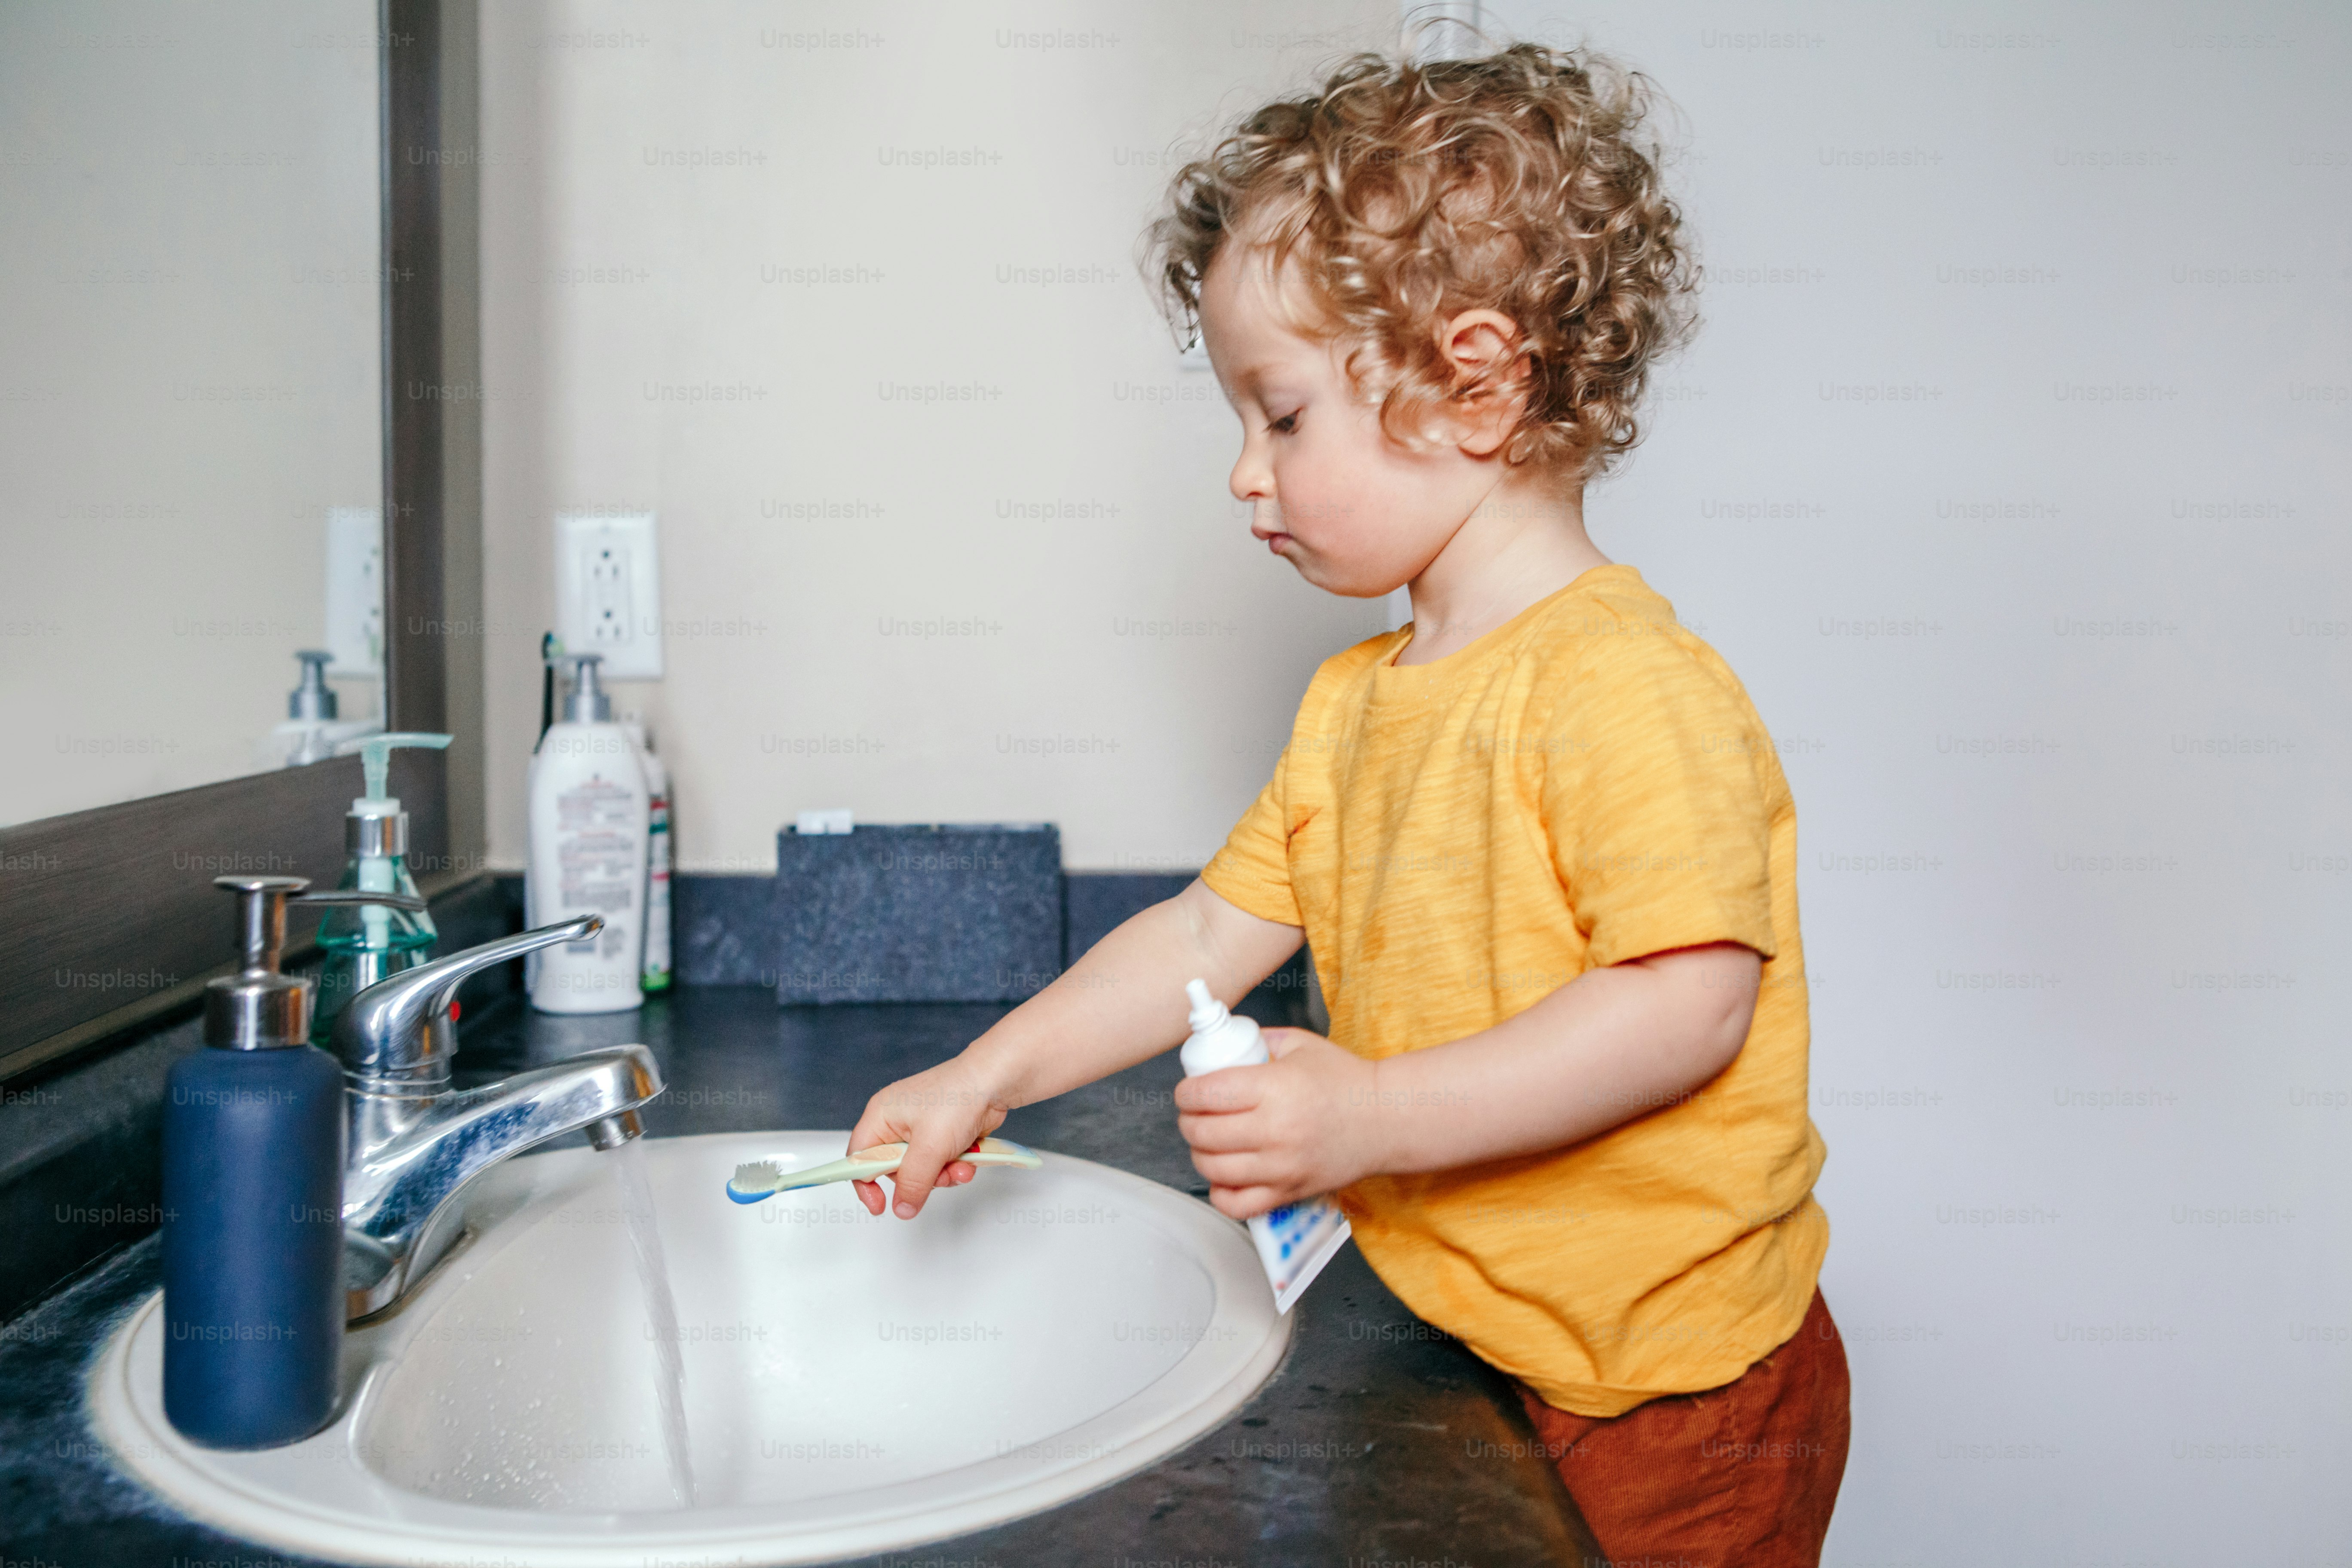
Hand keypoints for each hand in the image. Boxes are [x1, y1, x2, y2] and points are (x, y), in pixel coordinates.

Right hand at [847, 1054, 1009, 1219]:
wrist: (996, 1082)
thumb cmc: (958, 1098)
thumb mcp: (930, 1147)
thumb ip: (912, 1182)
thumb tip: (901, 1209)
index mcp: (881, 1116)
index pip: (859, 1157)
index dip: (865, 1184)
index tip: (879, 1206)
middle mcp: (897, 1122)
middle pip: (894, 1169)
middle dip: (920, 1179)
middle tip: (938, 1175)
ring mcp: (921, 1128)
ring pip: (921, 1170)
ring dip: (943, 1175)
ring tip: (960, 1166)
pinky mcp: (942, 1134)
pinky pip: (940, 1163)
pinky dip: (954, 1166)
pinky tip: (969, 1160)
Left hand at [1173, 1026, 1387, 1220]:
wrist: (1386, 1119)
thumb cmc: (1344, 1080)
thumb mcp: (1300, 1044)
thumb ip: (1257, 1040)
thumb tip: (1219, 1043)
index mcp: (1274, 1088)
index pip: (1206, 1093)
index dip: (1186, 1092)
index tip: (1187, 1091)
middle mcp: (1275, 1130)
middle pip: (1202, 1133)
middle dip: (1188, 1121)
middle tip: (1194, 1114)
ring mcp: (1282, 1167)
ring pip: (1213, 1169)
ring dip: (1199, 1154)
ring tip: (1207, 1141)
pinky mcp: (1289, 1192)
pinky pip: (1237, 1205)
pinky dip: (1220, 1193)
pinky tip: (1224, 1175)